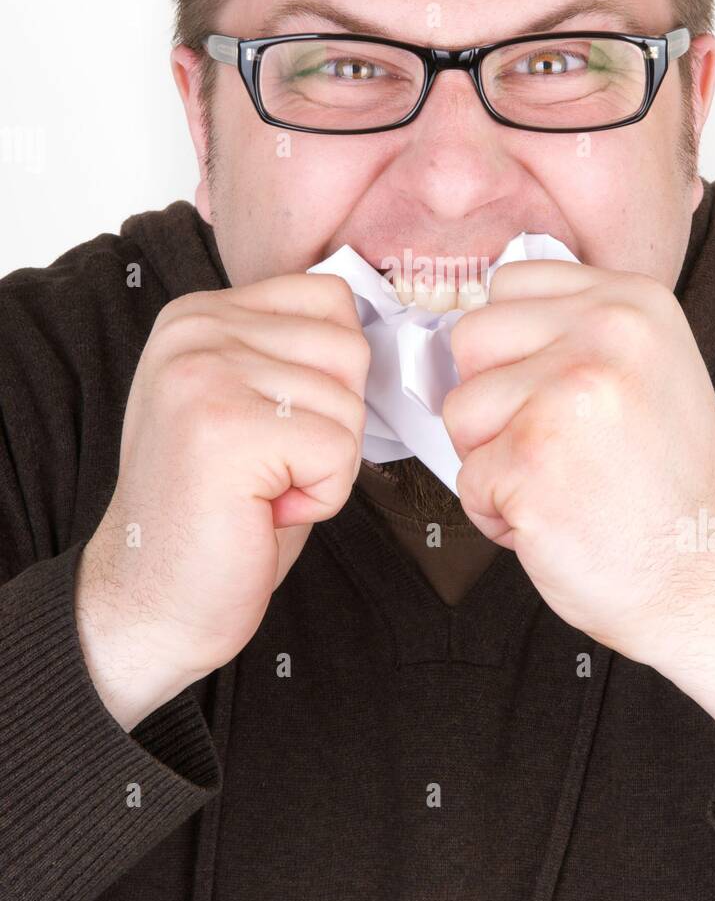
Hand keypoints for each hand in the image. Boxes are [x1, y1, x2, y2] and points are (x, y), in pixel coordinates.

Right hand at [76, 273, 368, 725]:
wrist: (152, 602)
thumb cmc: (215, 512)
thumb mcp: (250, 402)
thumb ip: (293, 352)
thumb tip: (376, 328)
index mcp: (198, 316)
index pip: (329, 299)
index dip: (333, 377)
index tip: (282, 424)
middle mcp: (194, 333)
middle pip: (348, 349)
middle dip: (335, 424)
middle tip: (270, 466)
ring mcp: (205, 376)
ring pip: (349, 404)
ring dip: (326, 465)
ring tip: (260, 489)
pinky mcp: (226, 429)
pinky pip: (339, 451)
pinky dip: (321, 496)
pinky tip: (263, 510)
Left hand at [441, 260, 714, 667]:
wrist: (707, 578)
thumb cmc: (668, 489)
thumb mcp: (651, 369)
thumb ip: (579, 331)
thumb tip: (486, 323)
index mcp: (633, 302)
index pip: (509, 283)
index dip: (509, 347)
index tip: (546, 390)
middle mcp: (605, 333)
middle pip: (471, 338)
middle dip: (490, 403)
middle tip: (550, 446)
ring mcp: (568, 393)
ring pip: (459, 409)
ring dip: (490, 461)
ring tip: (556, 484)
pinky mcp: (531, 457)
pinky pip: (466, 477)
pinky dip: (496, 513)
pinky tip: (554, 520)